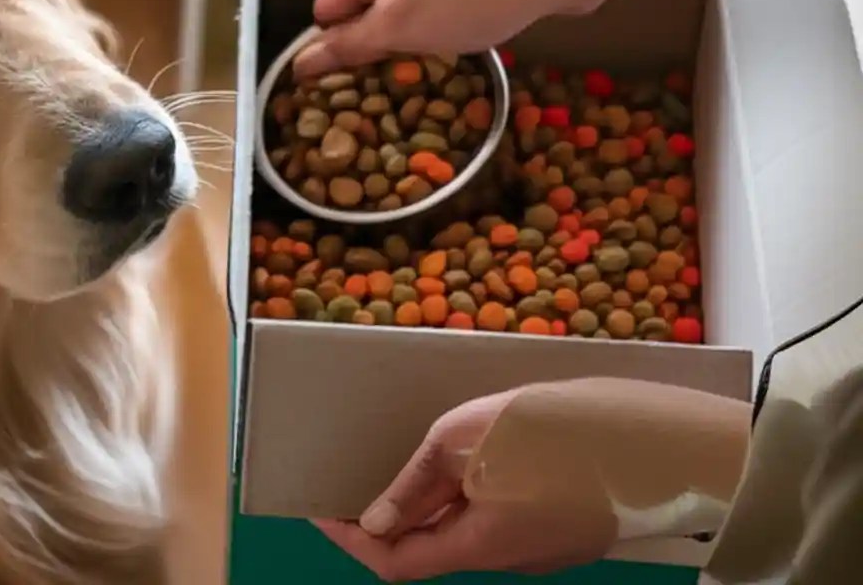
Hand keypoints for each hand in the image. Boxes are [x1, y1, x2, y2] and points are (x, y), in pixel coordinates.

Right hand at [292, 0, 604, 79]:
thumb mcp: (398, 29)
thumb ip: (349, 46)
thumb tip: (302, 63)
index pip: (327, 9)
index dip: (334, 48)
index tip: (349, 84)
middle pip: (367, 2)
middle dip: (377, 39)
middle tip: (395, 77)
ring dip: (415, 30)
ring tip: (436, 59)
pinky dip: (446, 14)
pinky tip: (467, 31)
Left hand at [313, 389, 616, 582]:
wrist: (669, 440)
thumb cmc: (562, 429)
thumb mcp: (468, 437)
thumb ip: (417, 484)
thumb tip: (377, 523)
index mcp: (480, 545)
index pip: (396, 563)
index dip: (353, 538)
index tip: (323, 508)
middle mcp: (511, 560)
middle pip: (433, 548)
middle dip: (392, 517)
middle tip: (362, 476)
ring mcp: (546, 550)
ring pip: (470, 534)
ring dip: (435, 505)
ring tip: (412, 460)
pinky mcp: (570, 531)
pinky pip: (505, 521)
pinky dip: (474, 499)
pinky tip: (474, 461)